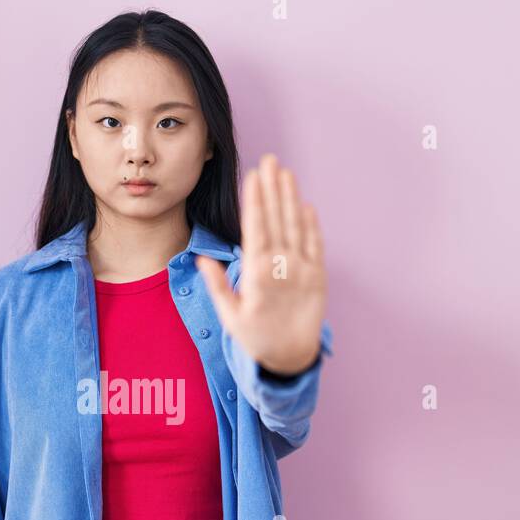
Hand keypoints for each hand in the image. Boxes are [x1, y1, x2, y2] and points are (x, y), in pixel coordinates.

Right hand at [195, 153, 326, 375]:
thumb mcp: (230, 317)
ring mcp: (303, 271)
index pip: (256, 229)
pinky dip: (311, 224)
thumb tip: (201, 259)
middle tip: (269, 160)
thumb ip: (217, 286)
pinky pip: (315, 244)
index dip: (255, 200)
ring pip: (296, 227)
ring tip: (285, 172)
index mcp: (257, 277)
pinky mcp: (318, 277)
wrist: (292, 359)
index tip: (253, 176)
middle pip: (277, 220)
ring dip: (290, 198)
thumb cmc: (256, 338)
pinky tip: (304, 204)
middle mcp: (282, 269)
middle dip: (272, 188)